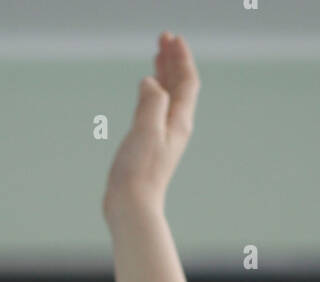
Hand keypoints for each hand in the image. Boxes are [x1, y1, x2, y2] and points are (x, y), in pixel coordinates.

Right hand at [103, 32, 200, 218]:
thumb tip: (151, 82)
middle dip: (173, 60)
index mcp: (179, 122)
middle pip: (180, 87)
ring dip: (165, 74)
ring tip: (158, 55)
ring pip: (169, 97)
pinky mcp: (150, 144)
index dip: (181, 58)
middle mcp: (175, 127)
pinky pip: (156, 109)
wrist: (132, 206)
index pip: (187, 82)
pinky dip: (154, 92)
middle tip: (164, 37)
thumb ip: (152, 102)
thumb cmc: (139, 171)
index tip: (172, 37)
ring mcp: (163, 136)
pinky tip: (148, 89)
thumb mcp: (146, 130)